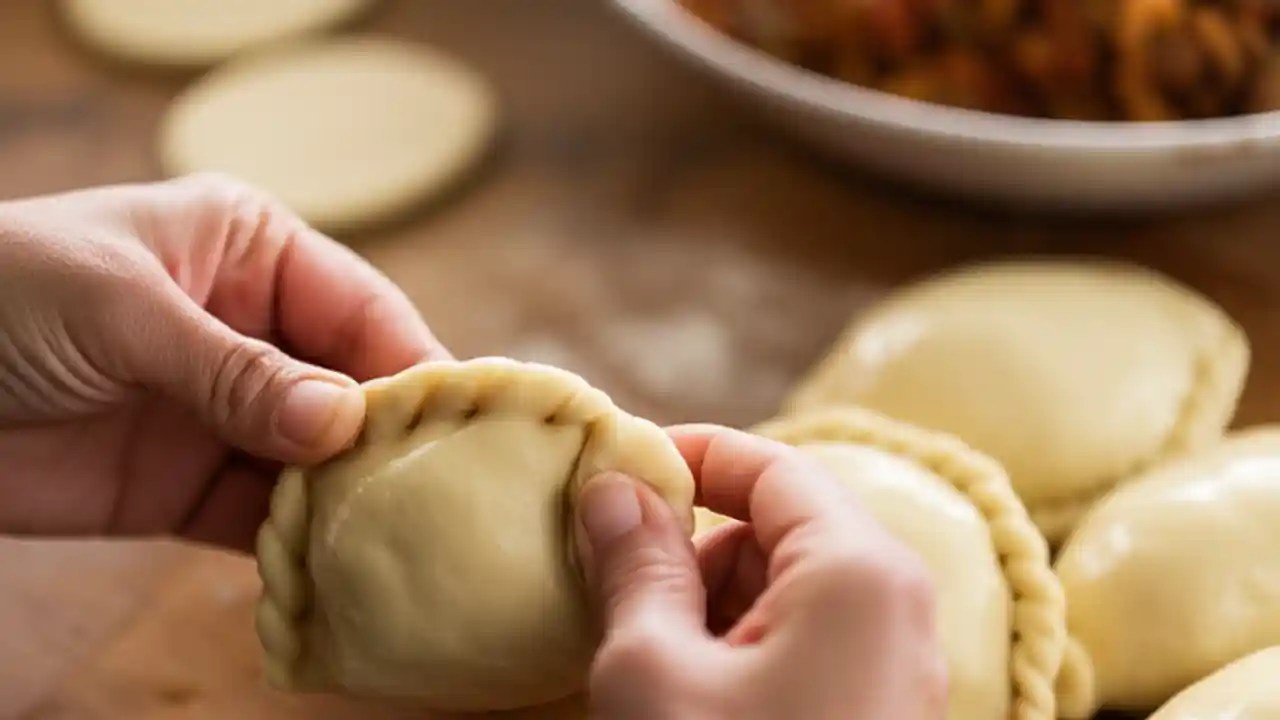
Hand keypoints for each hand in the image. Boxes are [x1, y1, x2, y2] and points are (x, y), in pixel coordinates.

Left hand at [0, 174, 448, 549]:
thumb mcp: (122, 310)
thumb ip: (235, 370)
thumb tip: (341, 424)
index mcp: (252, 253)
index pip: (360, 309)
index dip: (413, 364)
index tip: (461, 424)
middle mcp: (254, 331)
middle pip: (351, 389)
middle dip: (389, 440)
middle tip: (443, 496)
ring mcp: (223, 413)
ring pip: (316, 460)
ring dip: (350, 499)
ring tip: (400, 541)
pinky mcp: (185, 486)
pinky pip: (261, 517)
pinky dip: (295, 543)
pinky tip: (332, 568)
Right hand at [574, 426, 947, 719]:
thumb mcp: (655, 669)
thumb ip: (637, 565)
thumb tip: (615, 488)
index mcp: (861, 574)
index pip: (772, 465)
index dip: (689, 456)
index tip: (614, 471)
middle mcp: (902, 612)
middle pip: (783, 531)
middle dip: (697, 552)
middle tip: (623, 596)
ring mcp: (901, 673)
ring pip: (795, 596)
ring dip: (716, 610)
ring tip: (660, 668)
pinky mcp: (885, 716)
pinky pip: (813, 650)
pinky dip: (747, 654)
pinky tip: (696, 699)